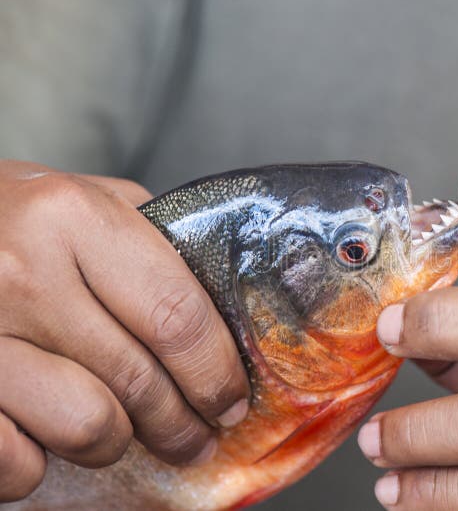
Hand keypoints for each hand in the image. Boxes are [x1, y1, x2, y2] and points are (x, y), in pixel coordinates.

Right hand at [0, 161, 249, 501]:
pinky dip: (41, 462)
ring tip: (122, 429)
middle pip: (141, 380)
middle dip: (184, 424)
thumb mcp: (87, 199)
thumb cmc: (14, 215)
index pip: (177, 316)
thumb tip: (224, 316)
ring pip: (88, 427)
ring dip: (115, 441)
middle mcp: (22, 272)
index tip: (232, 399)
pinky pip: (19, 462)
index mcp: (73, 217)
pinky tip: (46, 434)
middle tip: (197, 436)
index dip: (217, 372)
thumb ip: (152, 244)